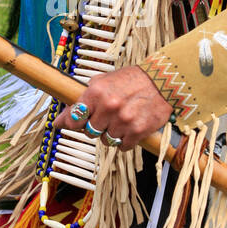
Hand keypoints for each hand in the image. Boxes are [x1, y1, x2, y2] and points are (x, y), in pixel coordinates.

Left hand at [53, 65, 172, 151]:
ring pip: (106, 141)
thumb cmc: (131, 81)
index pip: (73, 117)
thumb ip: (84, 97)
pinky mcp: (137, 131)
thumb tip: (64, 116)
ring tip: (121, 120)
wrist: (162, 82)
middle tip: (106, 118)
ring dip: (111, 134)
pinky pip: (123, 146)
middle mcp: (108, 107)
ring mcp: (123, 121)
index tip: (65, 125)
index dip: (68, 123)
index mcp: (96, 92)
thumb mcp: (103, 81)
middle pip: (89, 132)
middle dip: (95, 127)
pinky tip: (131, 127)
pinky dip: (125, 140)